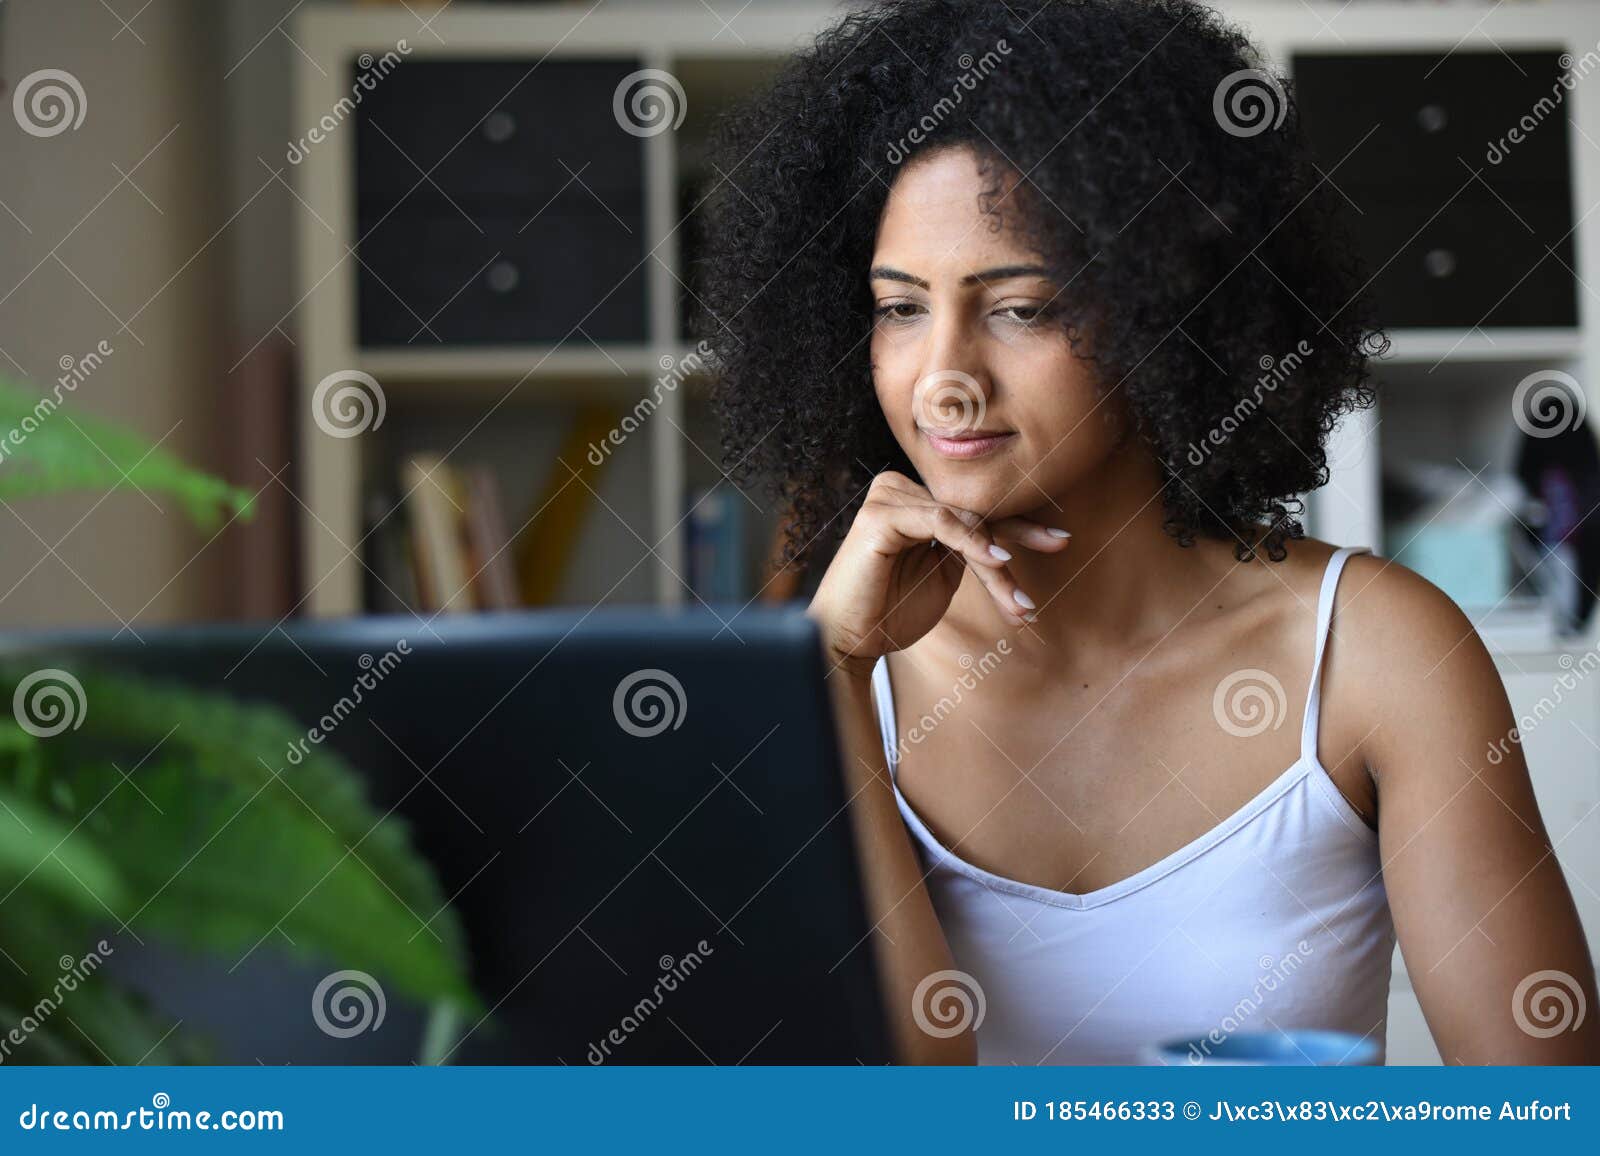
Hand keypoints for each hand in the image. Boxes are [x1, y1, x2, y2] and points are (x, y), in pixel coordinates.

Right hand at [807, 471, 1070, 671]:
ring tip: (1018, 599)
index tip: (1060, 538)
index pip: (974, 510)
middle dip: (1018, 536)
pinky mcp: (881, 514)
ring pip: (964, 521)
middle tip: (1059, 544)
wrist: (847, 642)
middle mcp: (899, 490)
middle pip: (973, 512)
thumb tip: (1009, 536)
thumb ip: (967, 549)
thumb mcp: (942, 575)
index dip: (1020, 524)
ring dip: (997, 562)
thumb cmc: (889, 613)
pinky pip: (941, 522)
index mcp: (912, 502)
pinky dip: (973, 543)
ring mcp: (888, 497)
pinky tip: (998, 561)